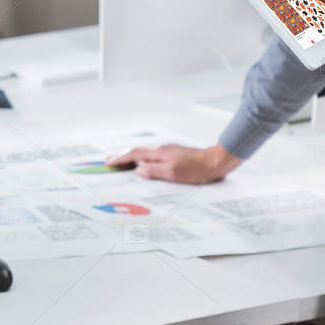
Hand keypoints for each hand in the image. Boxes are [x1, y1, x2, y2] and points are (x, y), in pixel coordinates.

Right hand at [105, 143, 241, 183]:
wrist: (216, 162)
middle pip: (138, 152)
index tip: (108, 163)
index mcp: (159, 154)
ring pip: (147, 154)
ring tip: (125, 163)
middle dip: (123, 156)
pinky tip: (149, 165)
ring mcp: (170, 152)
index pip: (134, 155)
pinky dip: (146, 160)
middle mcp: (163, 150)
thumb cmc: (196, 169)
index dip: (120, 159)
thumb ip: (153, 171)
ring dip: (134, 158)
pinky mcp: (177, 155)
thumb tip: (138, 170)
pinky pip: (156, 157)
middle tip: (110, 160)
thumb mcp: (172, 174)